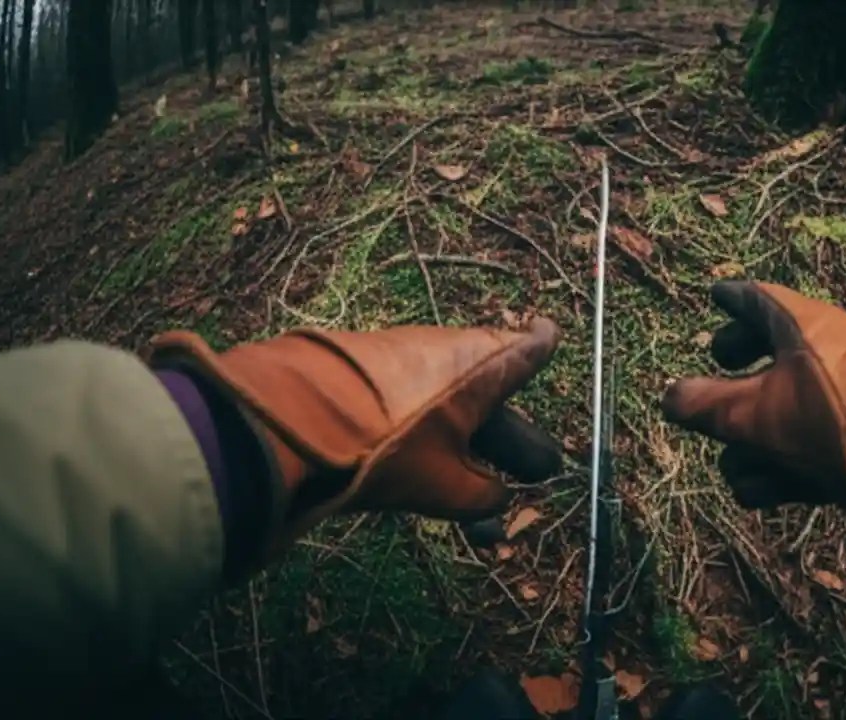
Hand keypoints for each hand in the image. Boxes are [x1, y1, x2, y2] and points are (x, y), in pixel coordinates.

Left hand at [148, 320, 561, 548]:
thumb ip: (479, 494)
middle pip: (491, 390)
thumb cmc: (391, 443)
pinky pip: (411, 402)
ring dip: (468, 445)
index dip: (541, 343)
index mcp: (483, 369)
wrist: (295, 415)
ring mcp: (405, 359)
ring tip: (477, 495)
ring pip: (449, 402)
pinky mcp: (366, 372)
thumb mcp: (443, 483)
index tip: (549, 337)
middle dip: (514, 435)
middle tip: (539, 467)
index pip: (526, 347)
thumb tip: (497, 499)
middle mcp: (449, 354)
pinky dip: (427, 436)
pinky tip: (423, 474)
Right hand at [662, 281, 845, 582]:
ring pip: (788, 412)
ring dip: (753, 441)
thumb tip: (669, 397)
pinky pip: (812, 448)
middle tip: (715, 380)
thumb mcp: (758, 412)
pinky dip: (783, 466)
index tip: (714, 294)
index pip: (759, 301)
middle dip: (736, 378)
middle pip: (772, 357)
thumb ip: (709, 406)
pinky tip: (760, 492)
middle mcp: (829, 355)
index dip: (732, 300)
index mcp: (805, 325)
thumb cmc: (835, 419)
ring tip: (735, 466)